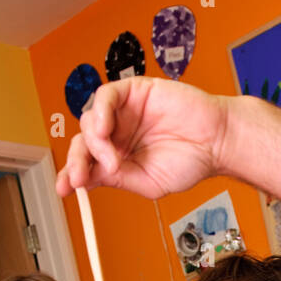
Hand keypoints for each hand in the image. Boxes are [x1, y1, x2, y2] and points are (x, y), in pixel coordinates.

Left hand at [56, 77, 227, 199]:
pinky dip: (100, 111)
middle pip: (82, 142)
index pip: (86, 163)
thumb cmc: (191, 162)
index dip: (72, 174)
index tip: (63, 188)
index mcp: (119, 157)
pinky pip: (106, 95)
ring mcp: (124, 113)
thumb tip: (89, 178)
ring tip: (112, 159)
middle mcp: (118, 134)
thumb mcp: (149, 183)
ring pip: (90, 120)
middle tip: (81, 178)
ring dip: (94, 142)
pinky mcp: (134, 91)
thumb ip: (119, 179)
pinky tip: (106, 128)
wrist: (217, 142)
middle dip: (77, 161)